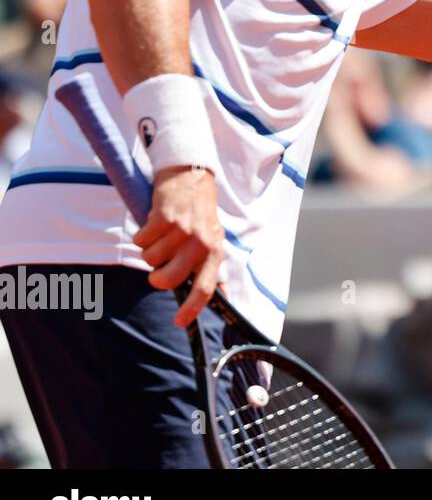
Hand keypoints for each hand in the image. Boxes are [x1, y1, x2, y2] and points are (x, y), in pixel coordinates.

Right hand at [132, 165, 224, 326]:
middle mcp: (201, 243)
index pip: (206, 288)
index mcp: (214, 252)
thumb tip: (221, 296)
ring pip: (150, 259)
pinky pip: (141, 240)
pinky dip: (142, 235)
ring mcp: (183, 231)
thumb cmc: (200, 214)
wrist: (191, 177)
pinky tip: (154, 224)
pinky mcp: (164, 218)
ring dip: (149, 250)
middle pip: (168, 279)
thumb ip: (211, 267)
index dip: (192, 308)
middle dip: (157, 276)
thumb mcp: (214, 239)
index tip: (179, 322)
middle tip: (160, 265)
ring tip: (162, 235)